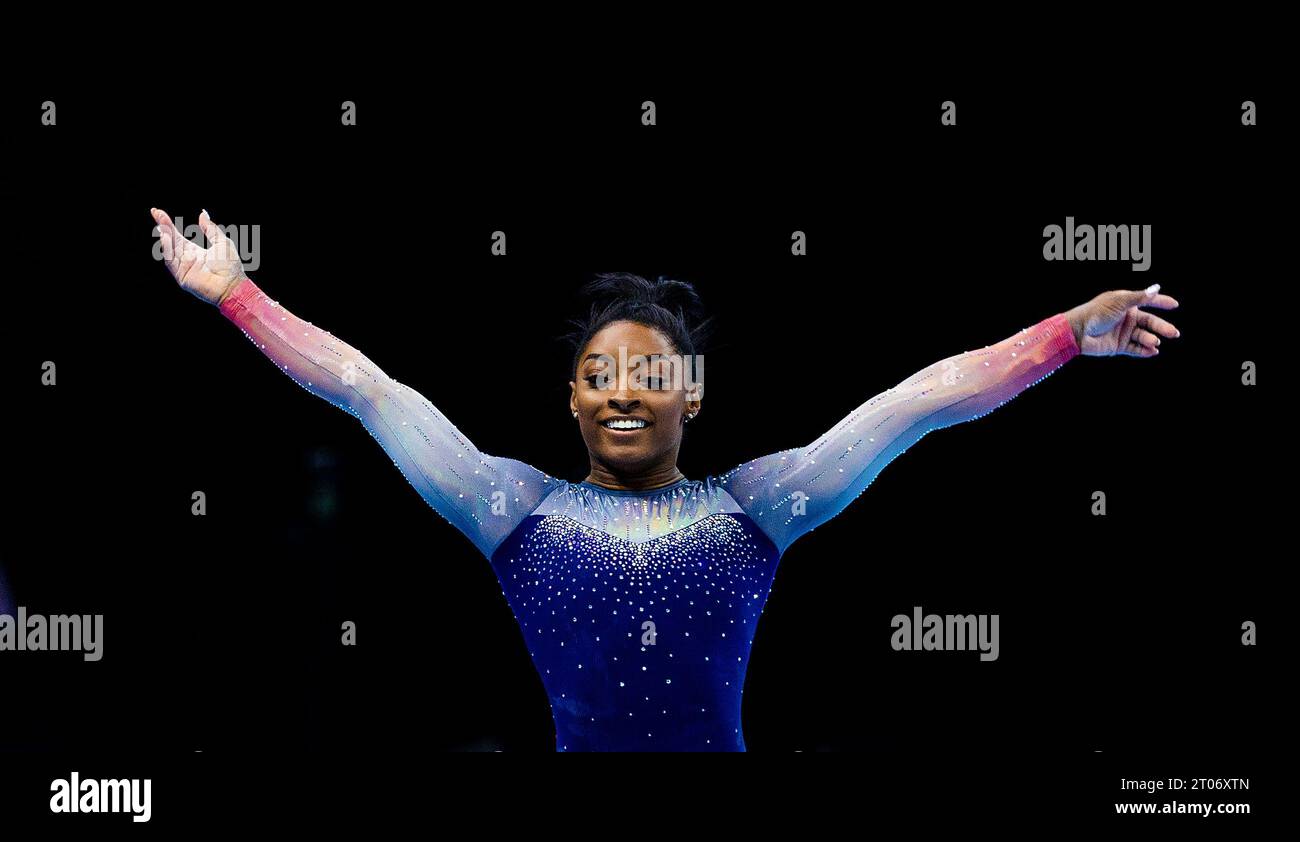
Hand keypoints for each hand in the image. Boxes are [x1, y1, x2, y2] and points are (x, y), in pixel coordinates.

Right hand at [151, 207, 246, 305]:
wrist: (233, 285)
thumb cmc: (230, 266)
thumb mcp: (221, 242)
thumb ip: (210, 228)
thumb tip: (202, 213)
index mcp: (194, 251)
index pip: (176, 235)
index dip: (167, 224)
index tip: (157, 212)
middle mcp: (186, 258)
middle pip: (171, 240)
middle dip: (163, 226)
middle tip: (156, 212)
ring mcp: (183, 268)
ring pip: (169, 250)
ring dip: (164, 237)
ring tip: (162, 226)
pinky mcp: (181, 276)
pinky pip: (171, 261)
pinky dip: (167, 250)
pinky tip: (167, 238)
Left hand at [1065, 285, 1180, 357]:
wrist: (1078, 332)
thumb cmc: (1096, 312)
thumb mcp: (1119, 302)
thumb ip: (1139, 297)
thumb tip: (1157, 288)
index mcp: (1127, 304)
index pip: (1148, 302)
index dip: (1161, 302)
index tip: (1175, 305)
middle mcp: (1127, 318)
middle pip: (1150, 322)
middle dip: (1162, 327)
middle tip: (1174, 333)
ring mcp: (1123, 332)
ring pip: (1143, 336)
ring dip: (1151, 339)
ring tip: (1154, 342)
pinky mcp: (1119, 346)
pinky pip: (1135, 349)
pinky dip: (1145, 351)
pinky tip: (1153, 351)